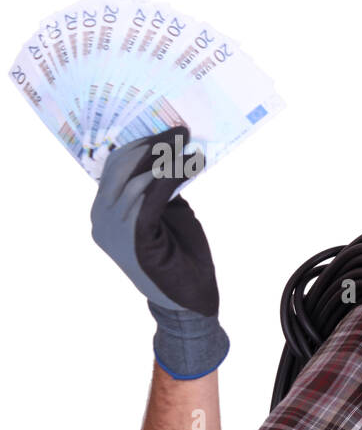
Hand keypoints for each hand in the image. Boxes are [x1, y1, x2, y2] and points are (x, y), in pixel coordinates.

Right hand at [90, 125, 229, 378]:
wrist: (188, 302)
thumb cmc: (180, 258)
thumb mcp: (169, 213)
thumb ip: (162, 187)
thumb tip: (171, 153)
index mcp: (104, 210)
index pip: (115, 165)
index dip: (141, 142)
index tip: (167, 127)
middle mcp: (101, 218)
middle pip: (122, 167)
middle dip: (153, 144)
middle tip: (181, 129)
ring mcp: (114, 230)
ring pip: (138, 180)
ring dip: (167, 159)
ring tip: (191, 144)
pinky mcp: (135, 239)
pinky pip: (152, 199)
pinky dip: (173, 178)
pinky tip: (192, 164)